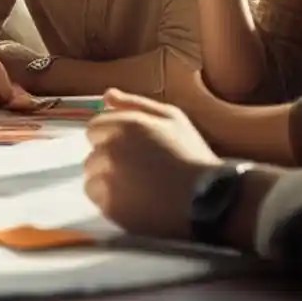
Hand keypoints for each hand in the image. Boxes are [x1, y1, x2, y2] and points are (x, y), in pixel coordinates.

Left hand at [84, 88, 220, 239]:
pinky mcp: (110, 206)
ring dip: (107, 180)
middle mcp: (111, 149)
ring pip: (91, 176)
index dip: (111, 137)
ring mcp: (109, 179)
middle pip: (93, 153)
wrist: (210, 199)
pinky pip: (95, 198)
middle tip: (138, 170)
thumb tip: (107, 95)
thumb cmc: (192, 155)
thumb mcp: (173, 118)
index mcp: (125, 125)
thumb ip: (135, 104)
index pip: (94, 128)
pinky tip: (134, 201)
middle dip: (109, 159)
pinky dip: (108, 199)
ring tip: (138, 187)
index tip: (132, 149)